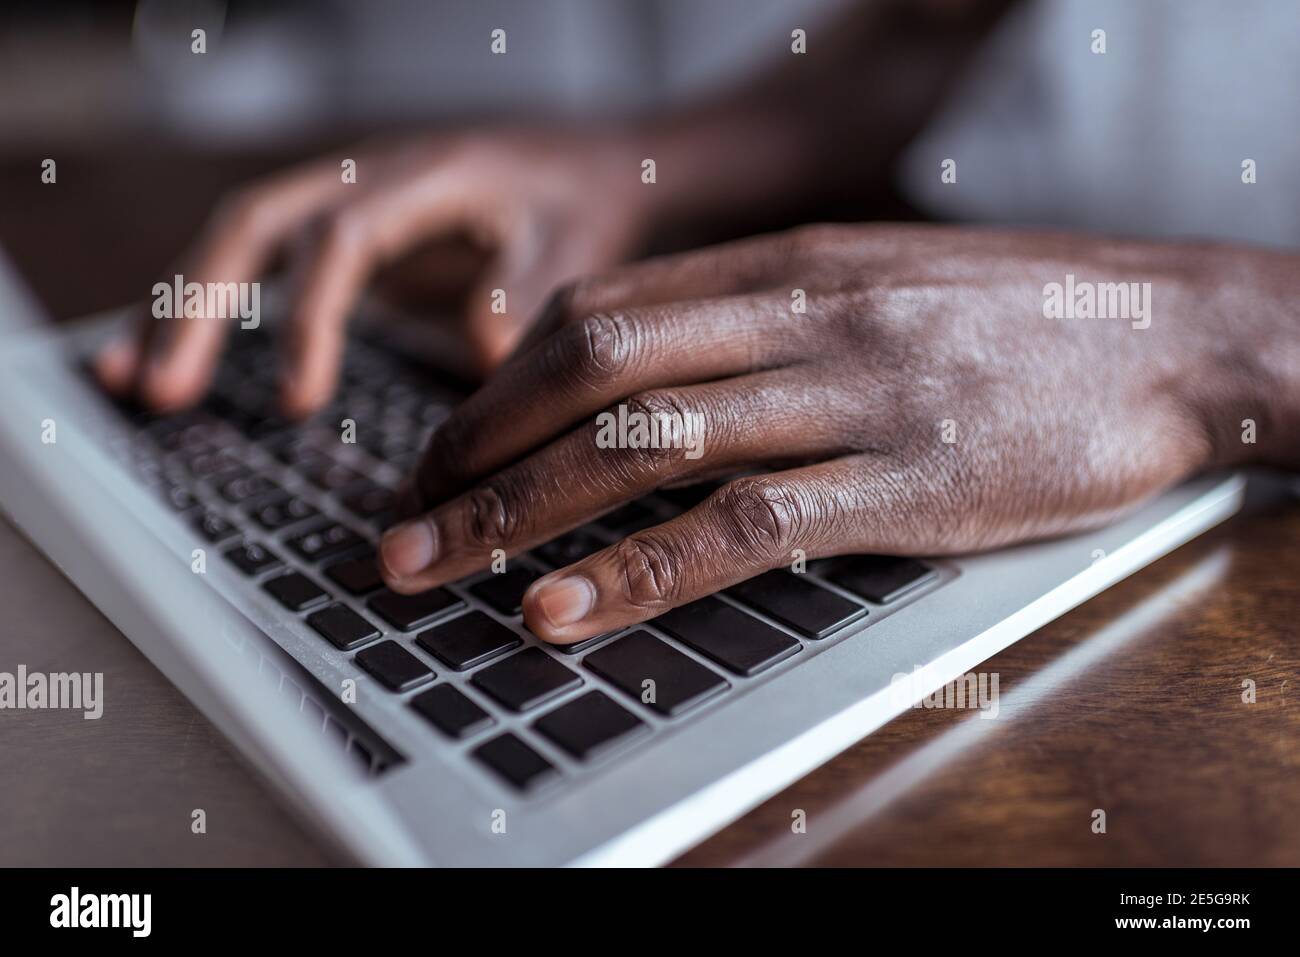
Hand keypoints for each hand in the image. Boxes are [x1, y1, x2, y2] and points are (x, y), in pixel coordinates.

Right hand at [95, 130, 650, 414]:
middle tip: (163, 395)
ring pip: (238, 241)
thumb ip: (526, 293)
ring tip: (131, 383)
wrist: (585, 161)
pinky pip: (257, 263)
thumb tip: (480, 355)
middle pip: (254, 227)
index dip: (309, 317)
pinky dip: (210, 308)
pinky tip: (170, 356)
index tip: (298, 401)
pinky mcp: (340, 236)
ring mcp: (344, 204)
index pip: (340, 240)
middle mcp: (365, 180)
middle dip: (200, 308)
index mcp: (422, 179)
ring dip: (180, 307)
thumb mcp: (574, 244)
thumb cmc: (579, 203)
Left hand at [376, 223, 1293, 642]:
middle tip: (405, 517)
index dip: (500, 384)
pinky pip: (744, 526)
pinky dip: (641, 572)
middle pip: (591, 369)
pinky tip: (567, 611)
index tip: (447, 446)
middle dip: (476, 448)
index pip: (601, 312)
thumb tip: (649, 379)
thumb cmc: (1016, 319)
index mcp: (788, 264)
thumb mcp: (874, 284)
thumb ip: (764, 321)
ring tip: (437, 566)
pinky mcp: (909, 481)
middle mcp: (803, 314)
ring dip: (521, 511)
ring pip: (644, 441)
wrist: (1174, 332)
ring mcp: (853, 393)